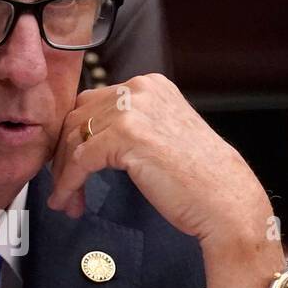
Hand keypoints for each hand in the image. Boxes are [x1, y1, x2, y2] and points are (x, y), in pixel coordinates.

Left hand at [48, 75, 282, 287]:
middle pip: (78, 117)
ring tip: (66, 200)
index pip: (93, 104)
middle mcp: (140, 90)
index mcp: (150, 86)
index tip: (68, 165)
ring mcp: (132, 109)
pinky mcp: (124, 136)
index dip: (75, 138)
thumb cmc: (199, 179)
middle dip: (65, 154)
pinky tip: (67, 201)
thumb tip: (87, 139)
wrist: (224, 201)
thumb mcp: (161, 135)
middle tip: (64, 185)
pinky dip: (68, 183)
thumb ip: (129, 127)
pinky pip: (79, 160)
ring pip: (74, 139)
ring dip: (64, 174)